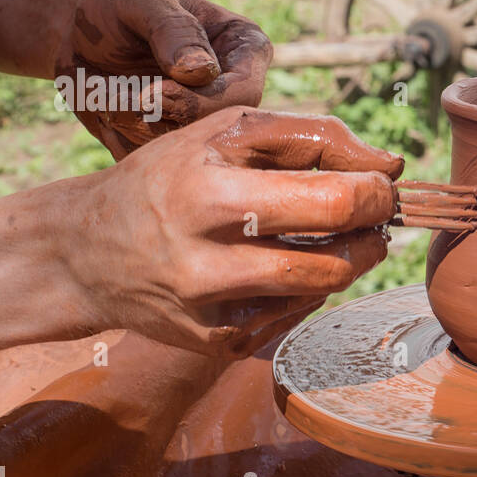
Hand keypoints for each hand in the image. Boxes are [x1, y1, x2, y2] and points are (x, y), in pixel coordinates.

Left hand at [54, 0, 272, 157]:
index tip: (149, 92)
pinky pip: (152, 157)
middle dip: (159, 115)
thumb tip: (201, 71)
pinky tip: (105, 106)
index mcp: (244, 49)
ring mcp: (203, 119)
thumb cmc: (114, 5)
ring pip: (180, 147)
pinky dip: (119, 135)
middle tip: (116, 92)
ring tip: (106, 89)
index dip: (200, 102)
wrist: (75, 31)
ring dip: (133, 123)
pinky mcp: (172, 141)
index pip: (243, 93)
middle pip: (214, 129)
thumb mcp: (140, 0)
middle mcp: (232, 90)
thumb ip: (173, 29)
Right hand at [68, 107, 403, 356]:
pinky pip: (295, 316)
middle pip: (333, 260)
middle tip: (377, 216)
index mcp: (208, 195)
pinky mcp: (216, 344)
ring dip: (351, 262)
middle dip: (374, 234)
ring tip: (345, 237)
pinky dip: (310, 288)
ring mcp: (210, 312)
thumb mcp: (226, 133)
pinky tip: (291, 265)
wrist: (85, 251)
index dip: (375, 194)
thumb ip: (312, 136)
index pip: (332, 202)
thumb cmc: (171, 176)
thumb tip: (391, 164)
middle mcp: (204, 262)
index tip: (381, 184)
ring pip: (320, 292)